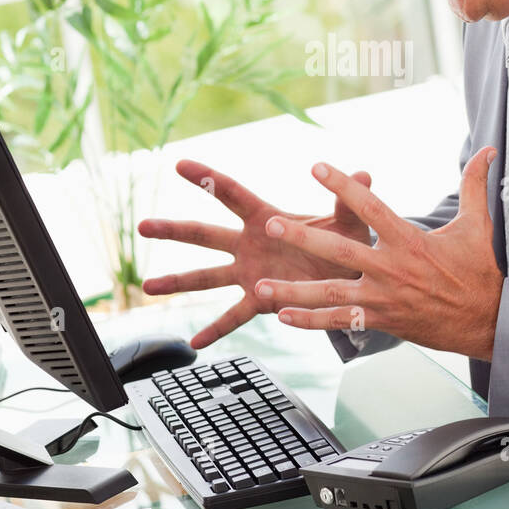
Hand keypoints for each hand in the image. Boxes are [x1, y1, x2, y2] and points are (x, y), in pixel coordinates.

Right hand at [138, 158, 373, 347]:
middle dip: (174, 230)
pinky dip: (215, 330)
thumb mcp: (348, 221)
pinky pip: (233, 316)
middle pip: (205, 234)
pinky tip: (194, 344)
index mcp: (267, 218)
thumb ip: (350, 199)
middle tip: (143, 226)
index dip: (207, 179)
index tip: (180, 164)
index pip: (232, 194)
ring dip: (177, 282)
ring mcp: (250, 272)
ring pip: (206, 277)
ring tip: (146, 287)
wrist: (353, 276)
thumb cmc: (346, 241)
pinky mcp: (260, 299)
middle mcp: (250, 244)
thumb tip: (365, 174)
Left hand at [252, 148, 502, 361]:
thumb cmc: (479, 271)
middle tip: (272, 225)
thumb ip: (473, 184)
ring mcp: (384, 298)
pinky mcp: (381, 321)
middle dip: (303, 239)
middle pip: (340, 252)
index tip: (317, 168)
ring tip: (260, 286)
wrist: (488, 321)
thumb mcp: (477, 224)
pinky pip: (339, 321)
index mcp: (410, 240)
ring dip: (293, 291)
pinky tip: (283, 316)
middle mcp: (391, 269)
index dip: (342, 186)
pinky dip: (310, 320)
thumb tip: (487, 150)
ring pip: (330, 294)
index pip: (370, 208)